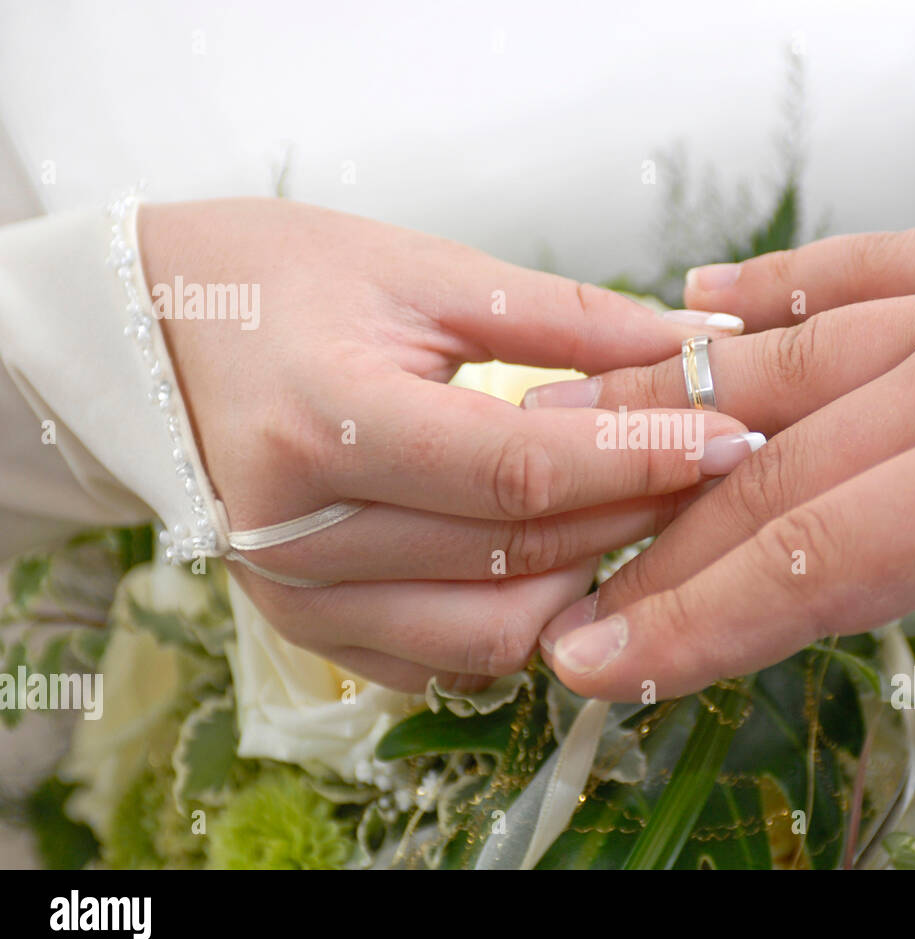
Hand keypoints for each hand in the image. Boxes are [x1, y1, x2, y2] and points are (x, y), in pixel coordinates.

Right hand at [143, 198, 756, 692]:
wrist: (153, 337)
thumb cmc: (283, 282)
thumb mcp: (423, 272)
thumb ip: (566, 320)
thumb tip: (695, 347)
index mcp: (326, 424)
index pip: (518, 473)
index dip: (639, 461)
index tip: (734, 434)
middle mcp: (301, 535)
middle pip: (517, 558)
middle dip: (637, 515)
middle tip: (713, 469)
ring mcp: (298, 599)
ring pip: (493, 634)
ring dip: (587, 580)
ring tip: (637, 511)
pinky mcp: (308, 632)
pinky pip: (447, 663)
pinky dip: (520, 621)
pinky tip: (556, 561)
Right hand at [532, 167, 914, 867]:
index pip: (812, 559)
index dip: (693, 622)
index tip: (603, 660)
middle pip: (771, 467)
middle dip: (657, 544)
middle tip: (567, 593)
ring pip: (784, 355)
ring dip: (671, 404)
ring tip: (576, 440)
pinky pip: (859, 262)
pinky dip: (769, 287)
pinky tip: (700, 301)